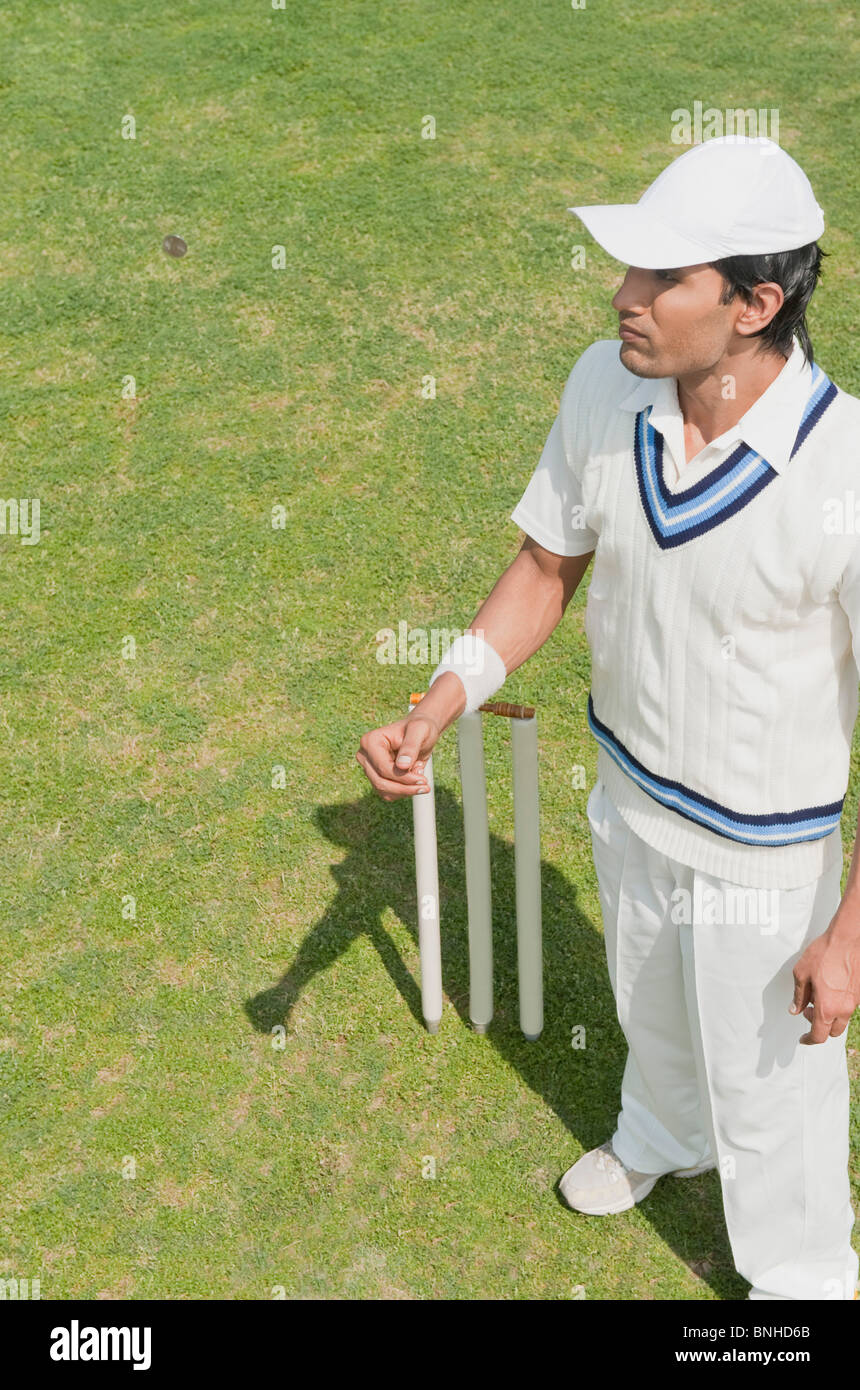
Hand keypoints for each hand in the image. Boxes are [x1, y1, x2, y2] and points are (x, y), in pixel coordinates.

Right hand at [355, 712, 440, 801]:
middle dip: (405, 787)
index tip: (423, 780)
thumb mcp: (419, 731)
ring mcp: (369, 768)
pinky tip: (413, 778)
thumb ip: (410, 746)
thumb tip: (402, 766)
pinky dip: (403, 791)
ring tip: (421, 778)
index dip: (403, 778)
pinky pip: (387, 793)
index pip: (383, 768)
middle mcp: (365, 755)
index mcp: (370, 741)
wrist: (420, 732)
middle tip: (425, 786)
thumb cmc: (419, 727)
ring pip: (383, 791)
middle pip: (381, 782)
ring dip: (405, 791)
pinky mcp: (376, 777)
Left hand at [790, 916, 859, 1044]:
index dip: (809, 1040)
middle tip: (809, 1010)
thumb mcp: (801, 973)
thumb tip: (795, 1009)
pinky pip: (850, 1007)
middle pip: (833, 1031)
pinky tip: (832, 989)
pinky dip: (840, 1005)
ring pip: (843, 1020)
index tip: (803, 1039)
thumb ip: (798, 996)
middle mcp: (844, 1009)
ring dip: (831, 1016)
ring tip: (820, 997)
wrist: (848, 939)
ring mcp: (856, 1002)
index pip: (818, 1036)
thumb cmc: (825, 953)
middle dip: (820, 1027)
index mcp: (827, 1008)